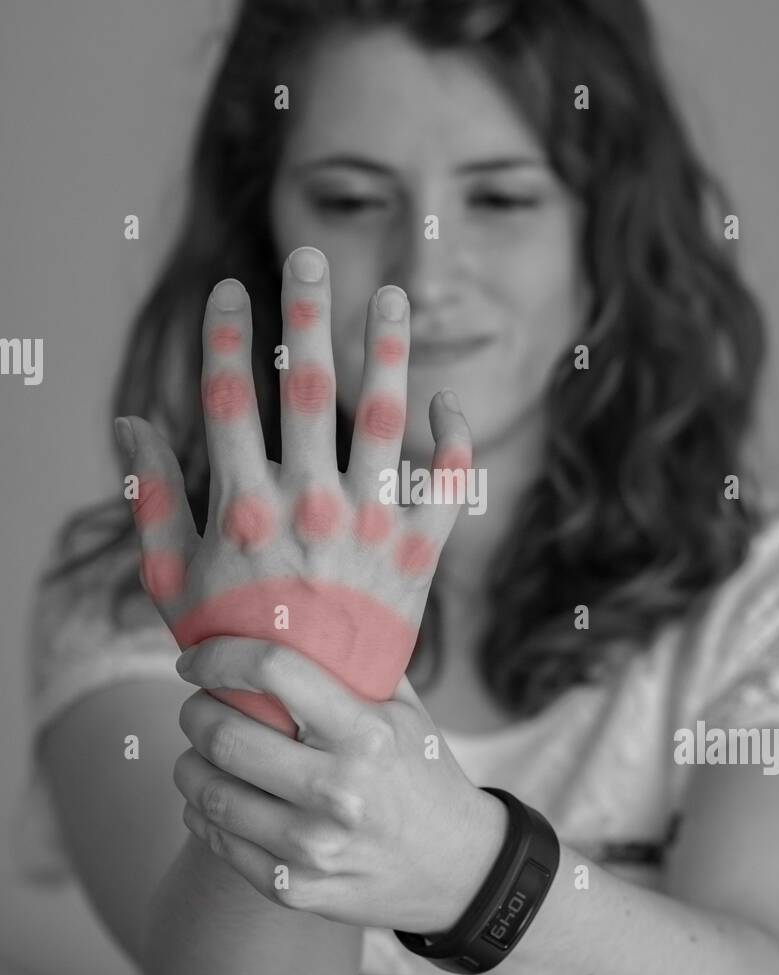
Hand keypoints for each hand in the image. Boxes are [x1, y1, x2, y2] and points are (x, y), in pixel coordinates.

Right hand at [114, 249, 472, 734]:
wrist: (304, 717)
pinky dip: (451, 441)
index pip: (231, 398)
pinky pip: (448, 484)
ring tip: (392, 294)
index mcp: (244, 507)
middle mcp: (311, 506)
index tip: (232, 288)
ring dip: (388, 350)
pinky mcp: (419, 553)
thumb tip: (130, 422)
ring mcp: (371, 527)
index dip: (228, 335)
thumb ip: (151, 497)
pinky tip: (444, 403)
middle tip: (308, 257)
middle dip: (307, 314)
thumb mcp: (171, 580)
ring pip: (385, 418)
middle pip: (309, 387)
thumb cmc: (229, 643)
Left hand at [173, 635, 508, 932]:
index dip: (218, 657)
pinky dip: (201, 811)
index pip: (271, 672)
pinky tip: (211, 796)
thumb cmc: (423, 773)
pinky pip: (217, 841)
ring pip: (209, 793)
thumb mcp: (406, 710)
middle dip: (196, 713)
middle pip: (225, 736)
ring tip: (200, 750)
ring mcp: (314, 847)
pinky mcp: (295, 889)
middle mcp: (339, 792)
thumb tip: (294, 611)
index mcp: (367, 735)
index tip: (195, 660)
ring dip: (190, 763)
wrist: (459, 869)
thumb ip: (356, 663)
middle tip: (199, 705)